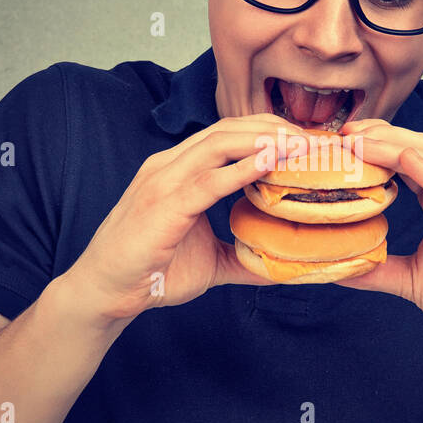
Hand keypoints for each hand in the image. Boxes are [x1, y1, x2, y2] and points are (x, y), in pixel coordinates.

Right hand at [62, 114, 306, 329]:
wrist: (106, 293)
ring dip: (264, 140)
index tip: (307, 143)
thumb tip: (280, 267)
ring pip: (219, 144)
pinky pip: (207, 179)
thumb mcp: (209, 261)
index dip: (269, 131)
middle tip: (315, 140)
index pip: (229, 136)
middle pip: (228, 129)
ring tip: (301, 146)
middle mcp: (170, 165)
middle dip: (274, 128)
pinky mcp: (163, 204)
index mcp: (179, 169)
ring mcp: (164, 181)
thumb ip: (242, 257)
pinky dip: (241, 168)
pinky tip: (269, 162)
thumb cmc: (151, 272)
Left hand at [335, 118, 422, 351]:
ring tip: (361, 138)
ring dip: (394, 146)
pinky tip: (406, 160)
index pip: (407, 159)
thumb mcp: (413, 280)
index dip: (376, 144)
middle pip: (418, 149)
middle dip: (381, 135)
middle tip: (345, 131)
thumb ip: (380, 271)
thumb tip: (339, 271)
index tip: (341, 140)